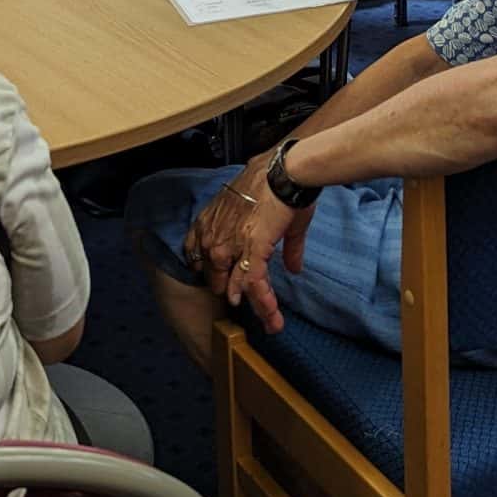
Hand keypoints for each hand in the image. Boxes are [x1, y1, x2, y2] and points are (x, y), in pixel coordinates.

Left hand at [183, 162, 310, 332]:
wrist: (282, 172)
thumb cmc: (274, 185)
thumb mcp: (265, 214)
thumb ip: (282, 246)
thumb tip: (295, 269)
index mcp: (208, 225)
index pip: (202, 259)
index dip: (214, 275)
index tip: (226, 286)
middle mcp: (213, 240)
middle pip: (217, 279)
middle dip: (233, 293)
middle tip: (249, 305)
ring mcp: (230, 248)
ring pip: (237, 287)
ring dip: (257, 308)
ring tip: (270, 324)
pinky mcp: (251, 253)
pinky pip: (255, 286)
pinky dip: (265, 304)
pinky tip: (273, 320)